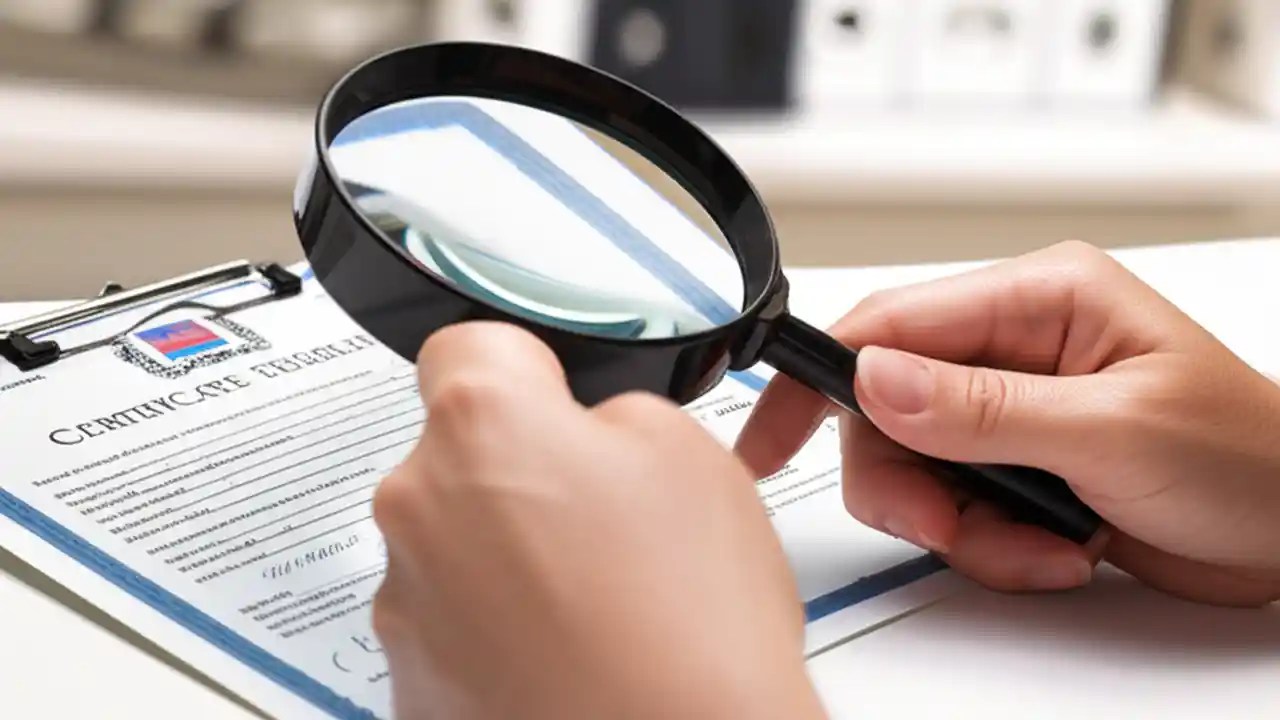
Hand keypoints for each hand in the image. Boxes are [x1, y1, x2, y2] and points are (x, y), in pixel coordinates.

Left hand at [371, 323, 826, 719]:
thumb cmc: (689, 626)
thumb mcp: (689, 455)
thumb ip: (615, 412)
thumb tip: (587, 428)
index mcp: (481, 423)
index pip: (467, 345)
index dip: (526, 368)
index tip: (553, 398)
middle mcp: (417, 507)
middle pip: (459, 455)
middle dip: (522, 473)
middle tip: (605, 521)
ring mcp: (405, 603)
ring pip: (455, 543)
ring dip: (509, 557)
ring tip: (600, 602)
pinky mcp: (410, 683)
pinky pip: (452, 624)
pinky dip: (498, 630)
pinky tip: (569, 652)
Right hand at [737, 241, 1279, 606]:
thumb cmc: (1253, 461)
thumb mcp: (1116, 431)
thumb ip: (985, 409)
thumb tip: (876, 381)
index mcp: (1039, 300)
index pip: (890, 324)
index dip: (820, 379)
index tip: (770, 438)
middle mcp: (1016, 348)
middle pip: (887, 411)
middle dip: (911, 484)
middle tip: (947, 527)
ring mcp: (1012, 412)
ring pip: (914, 470)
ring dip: (962, 527)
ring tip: (1037, 544)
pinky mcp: (1018, 468)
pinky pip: (954, 511)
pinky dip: (992, 547)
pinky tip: (1057, 549)